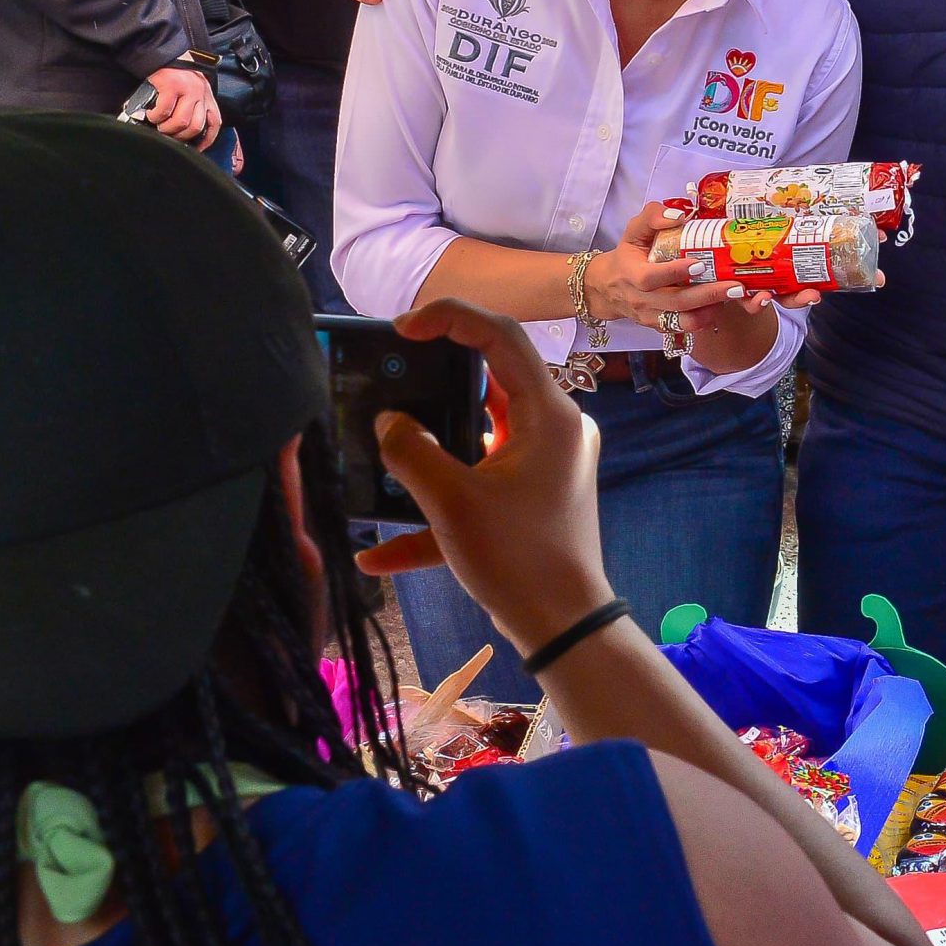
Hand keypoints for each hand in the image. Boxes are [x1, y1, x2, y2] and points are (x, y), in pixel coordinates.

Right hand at [140, 65, 221, 149]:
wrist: (163, 52)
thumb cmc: (175, 74)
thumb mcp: (191, 89)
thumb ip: (192, 106)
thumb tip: (181, 130)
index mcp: (207, 96)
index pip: (215, 122)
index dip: (207, 139)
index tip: (195, 147)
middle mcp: (200, 93)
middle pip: (196, 127)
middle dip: (181, 136)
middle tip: (168, 134)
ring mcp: (187, 89)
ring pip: (181, 122)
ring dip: (167, 129)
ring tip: (159, 125)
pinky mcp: (171, 85)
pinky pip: (164, 111)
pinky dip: (156, 117)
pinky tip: (152, 115)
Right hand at [355, 299, 614, 649]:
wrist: (563, 627)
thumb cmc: (518, 559)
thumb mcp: (451, 503)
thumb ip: (412, 452)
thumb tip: (389, 423)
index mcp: (547, 414)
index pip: (501, 336)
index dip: (450, 318)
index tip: (403, 327)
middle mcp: (554, 428)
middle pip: (488, 382)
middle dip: (433, 382)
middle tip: (391, 376)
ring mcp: (547, 463)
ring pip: (478, 436)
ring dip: (431, 449)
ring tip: (383, 448)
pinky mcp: (534, 496)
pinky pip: (480, 483)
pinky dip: (440, 505)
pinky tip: (382, 551)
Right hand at [584, 199, 753, 328]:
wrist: (608, 287)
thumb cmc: (627, 255)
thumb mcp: (633, 230)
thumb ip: (653, 217)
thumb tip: (679, 216)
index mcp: (631, 273)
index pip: (651, 277)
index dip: (675, 272)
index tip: (700, 263)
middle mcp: (641, 299)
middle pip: (676, 302)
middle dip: (709, 294)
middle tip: (736, 286)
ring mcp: (650, 316)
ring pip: (683, 320)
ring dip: (710, 310)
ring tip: (732, 297)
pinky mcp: (660, 326)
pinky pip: (684, 328)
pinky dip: (704, 319)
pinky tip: (719, 305)